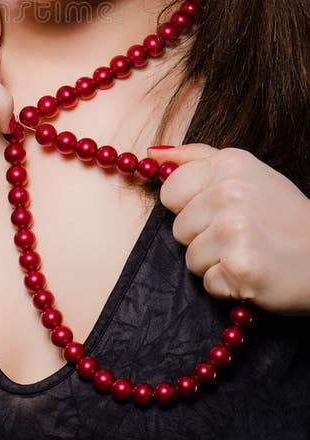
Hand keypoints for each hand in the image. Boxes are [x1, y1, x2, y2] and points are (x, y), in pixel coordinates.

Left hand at [153, 143, 309, 315]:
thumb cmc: (285, 216)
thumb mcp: (247, 171)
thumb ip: (197, 157)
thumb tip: (153, 154)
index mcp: (228, 163)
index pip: (170, 191)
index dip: (190, 208)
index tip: (217, 211)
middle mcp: (229, 192)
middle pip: (178, 228)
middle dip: (204, 238)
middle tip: (242, 235)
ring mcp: (233, 230)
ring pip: (190, 258)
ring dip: (215, 263)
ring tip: (248, 253)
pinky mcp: (239, 268)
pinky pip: (207, 283)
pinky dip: (228, 285)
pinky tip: (253, 273)